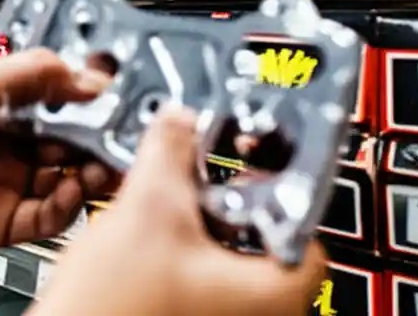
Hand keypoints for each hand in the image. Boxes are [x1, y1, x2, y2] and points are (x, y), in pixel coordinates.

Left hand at [0, 49, 115, 266]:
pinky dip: (67, 206)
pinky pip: (47, 217)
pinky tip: (72, 191)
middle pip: (67, 140)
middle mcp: (0, 143)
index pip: (55, 97)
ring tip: (103, 163)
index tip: (113, 94)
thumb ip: (32, 74)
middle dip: (96, 136)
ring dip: (89, 171)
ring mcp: (0, 185)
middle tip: (120, 132)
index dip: (85, 97)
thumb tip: (84, 72)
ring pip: (64, 180)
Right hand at [33, 109, 325, 315]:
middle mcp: (261, 312)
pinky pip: (199, 277)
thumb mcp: (147, 209)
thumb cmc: (115, 310)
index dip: (271, 182)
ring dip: (195, 222)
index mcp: (277, 291)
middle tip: (195, 177)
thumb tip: (179, 121)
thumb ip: (170, 152)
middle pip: (259, 234)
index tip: (243, 161)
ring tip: (164, 206)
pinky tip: (146, 238)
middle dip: (220, 197)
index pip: (303, 222)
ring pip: (224, 255)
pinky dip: (179, 250)